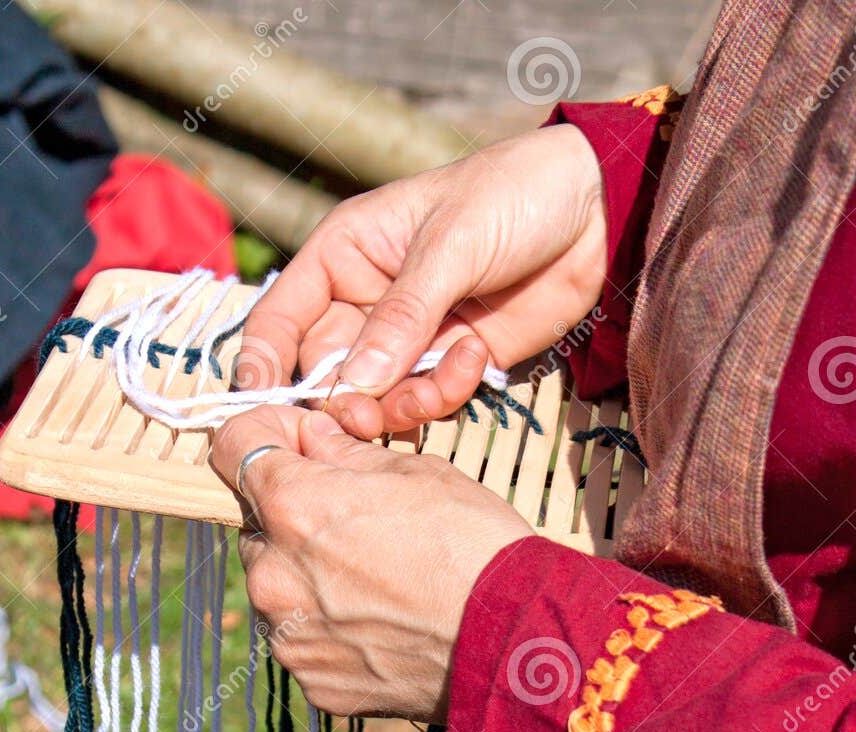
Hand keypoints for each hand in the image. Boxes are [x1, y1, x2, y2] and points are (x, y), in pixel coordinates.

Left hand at [211, 405, 532, 720]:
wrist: (514, 645)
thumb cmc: (474, 547)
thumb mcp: (416, 472)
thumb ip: (345, 453)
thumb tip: (310, 438)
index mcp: (293, 507)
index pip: (233, 446)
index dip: (267, 433)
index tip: (299, 441)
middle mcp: (273, 575)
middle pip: (258, 527)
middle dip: (294, 519)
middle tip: (358, 526)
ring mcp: (289, 637)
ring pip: (277, 590)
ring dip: (308, 579)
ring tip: (378, 585)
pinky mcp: (312, 683)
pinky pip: (305, 642)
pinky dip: (330, 630)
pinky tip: (382, 627)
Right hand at [235, 125, 604, 438]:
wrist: (593, 213)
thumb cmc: (512, 196)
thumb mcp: (451, 246)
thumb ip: (403, 317)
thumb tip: (354, 384)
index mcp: (344, 254)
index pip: (281, 317)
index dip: (264, 361)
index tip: (262, 400)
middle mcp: (364, 302)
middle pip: (324, 372)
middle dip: (345, 400)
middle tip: (371, 412)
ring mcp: (406, 339)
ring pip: (373, 399)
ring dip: (402, 404)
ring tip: (447, 377)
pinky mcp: (447, 365)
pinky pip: (423, 402)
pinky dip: (445, 396)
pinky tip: (478, 359)